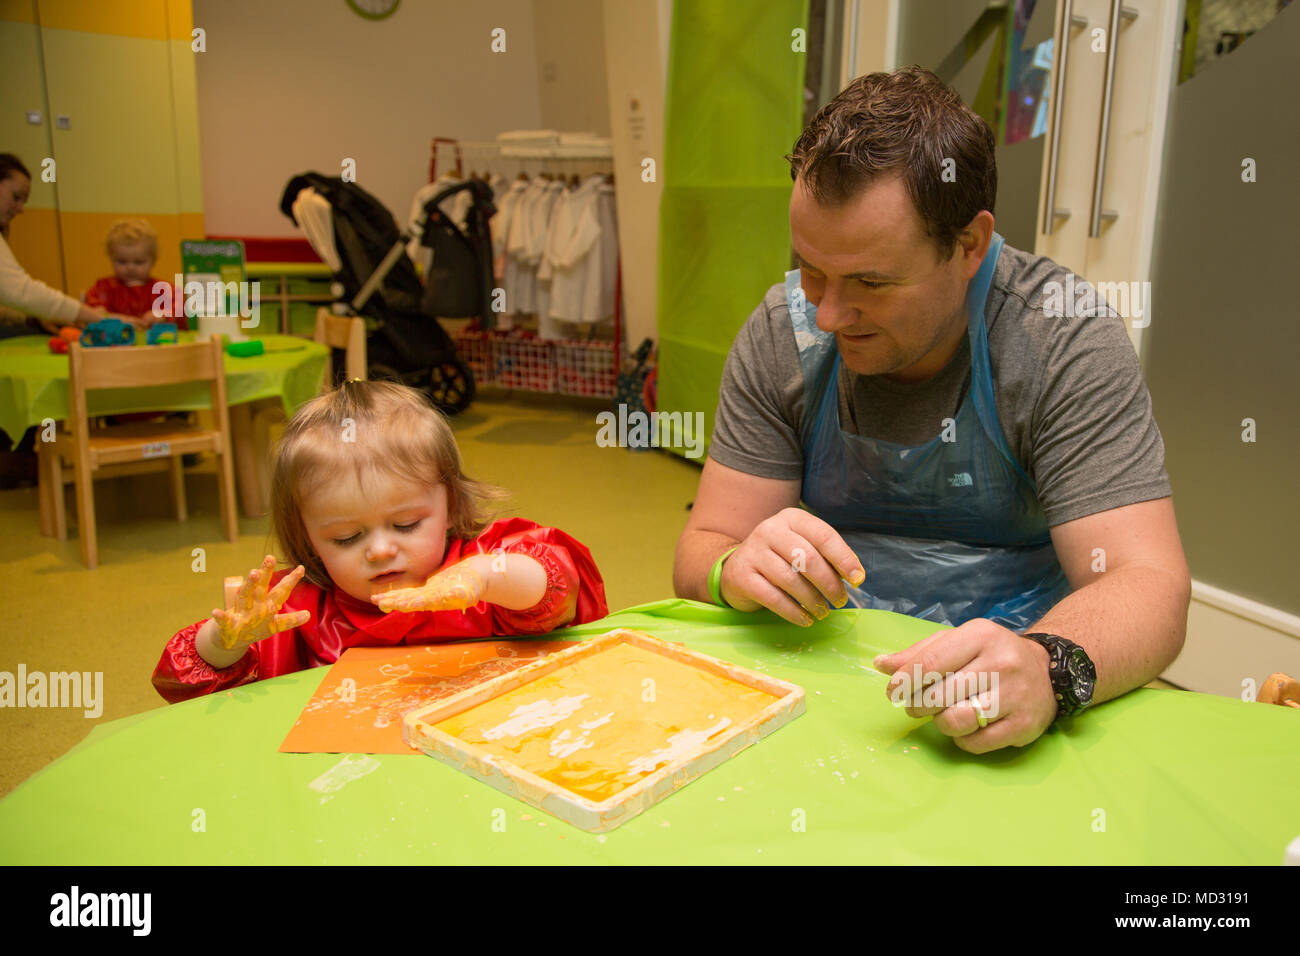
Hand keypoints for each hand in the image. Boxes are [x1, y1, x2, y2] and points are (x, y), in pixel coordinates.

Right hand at [211, 555, 310, 650]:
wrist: (230, 639)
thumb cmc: (254, 627)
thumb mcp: (273, 625)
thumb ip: (289, 620)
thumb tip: (308, 615)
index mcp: (265, 603)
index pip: (280, 589)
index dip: (290, 580)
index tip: (301, 568)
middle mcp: (253, 604)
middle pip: (260, 586)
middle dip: (265, 573)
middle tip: (270, 558)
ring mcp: (240, 612)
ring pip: (244, 596)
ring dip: (248, 584)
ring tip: (253, 572)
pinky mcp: (227, 624)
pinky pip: (223, 620)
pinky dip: (220, 616)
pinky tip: (216, 611)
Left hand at [375, 562, 484, 612]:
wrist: (481, 578)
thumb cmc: (477, 584)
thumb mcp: (469, 589)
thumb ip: (459, 594)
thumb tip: (449, 596)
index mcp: (438, 599)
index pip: (417, 602)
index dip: (404, 602)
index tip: (391, 602)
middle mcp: (432, 599)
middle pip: (408, 601)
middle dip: (392, 601)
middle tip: (376, 600)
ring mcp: (431, 594)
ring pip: (408, 597)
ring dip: (393, 598)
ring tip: (378, 598)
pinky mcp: (431, 588)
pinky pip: (413, 591)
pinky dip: (401, 592)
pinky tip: (392, 593)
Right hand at [719, 507, 864, 625]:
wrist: (736, 568)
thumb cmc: (780, 558)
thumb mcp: (802, 547)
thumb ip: (827, 556)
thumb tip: (855, 575)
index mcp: (791, 518)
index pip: (824, 535)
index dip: (844, 559)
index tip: (857, 580)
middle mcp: (770, 530)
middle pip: (808, 558)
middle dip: (830, 584)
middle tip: (840, 601)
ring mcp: (753, 552)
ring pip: (791, 580)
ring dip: (813, 600)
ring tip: (822, 611)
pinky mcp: (742, 576)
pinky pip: (773, 598)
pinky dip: (794, 612)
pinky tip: (805, 619)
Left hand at [874, 618, 1057, 753]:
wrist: (1047, 671)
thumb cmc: (991, 654)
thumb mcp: (958, 642)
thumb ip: (919, 653)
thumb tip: (881, 664)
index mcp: (980, 636)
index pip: (931, 662)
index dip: (905, 681)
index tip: (892, 691)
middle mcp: (1001, 663)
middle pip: (939, 695)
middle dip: (917, 704)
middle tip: (916, 705)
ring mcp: (1015, 695)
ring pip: (956, 721)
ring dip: (940, 723)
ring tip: (942, 714)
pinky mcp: (1024, 725)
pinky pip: (976, 743)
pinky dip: (962, 739)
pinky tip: (966, 728)